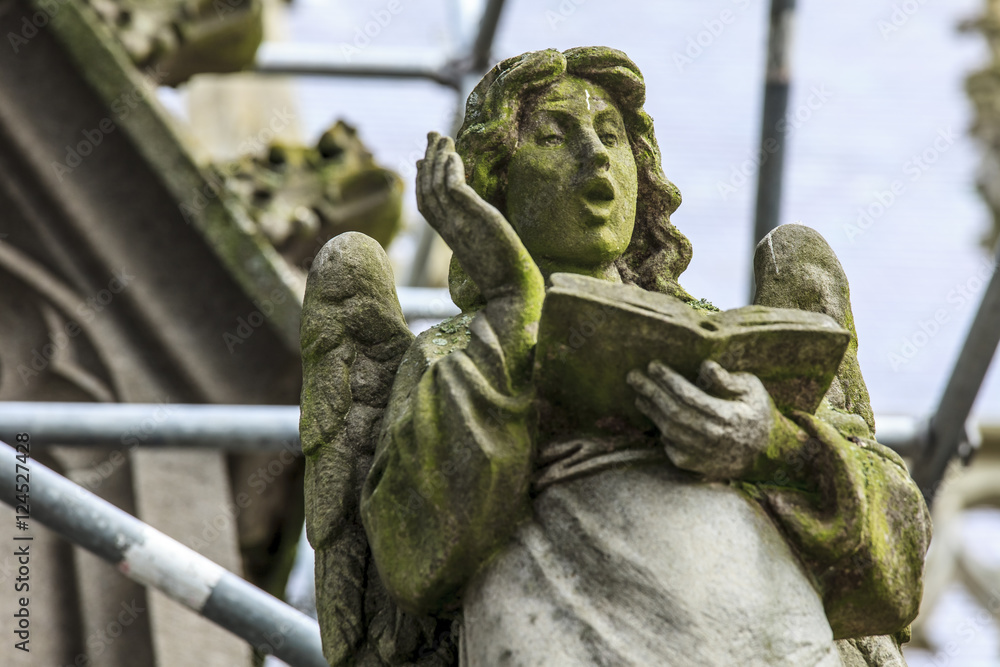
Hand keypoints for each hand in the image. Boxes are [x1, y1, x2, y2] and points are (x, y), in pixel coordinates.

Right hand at [416, 132, 541, 302]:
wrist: (512, 293)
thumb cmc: (506, 278)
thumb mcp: (486, 251)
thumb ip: (478, 234)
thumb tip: (481, 221)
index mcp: (451, 236)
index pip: (427, 205)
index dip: (422, 180)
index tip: (420, 160)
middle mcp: (449, 229)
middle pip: (427, 189)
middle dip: (428, 159)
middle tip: (432, 134)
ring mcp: (459, 224)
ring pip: (436, 185)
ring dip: (438, 157)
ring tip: (442, 136)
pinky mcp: (475, 218)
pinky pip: (454, 188)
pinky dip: (450, 169)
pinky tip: (454, 155)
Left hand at [626, 360, 773, 478]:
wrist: (768, 454)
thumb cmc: (757, 414)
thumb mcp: (752, 389)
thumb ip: (727, 379)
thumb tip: (704, 366)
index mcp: (727, 416)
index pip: (688, 396)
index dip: (668, 380)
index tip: (652, 365)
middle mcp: (713, 438)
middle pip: (672, 413)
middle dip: (650, 392)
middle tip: (632, 376)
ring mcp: (704, 455)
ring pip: (669, 431)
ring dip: (650, 411)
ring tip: (638, 394)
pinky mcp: (698, 466)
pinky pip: (672, 449)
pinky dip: (662, 434)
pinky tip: (656, 418)